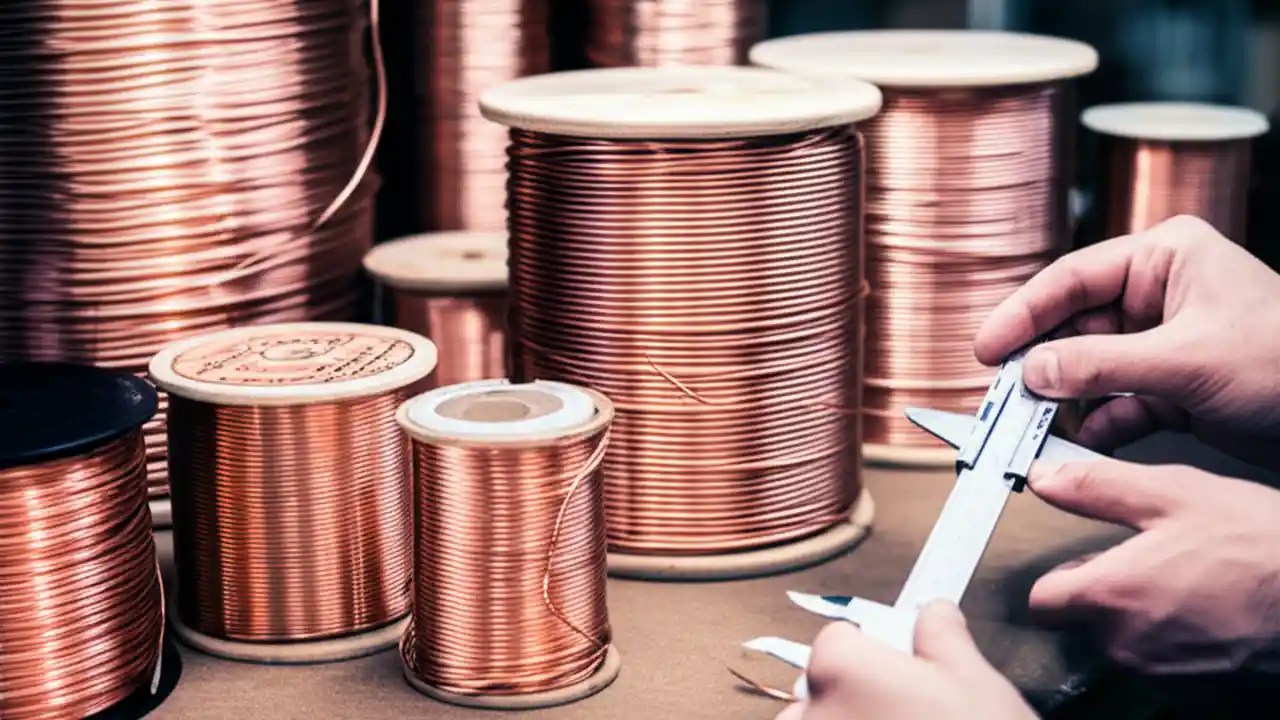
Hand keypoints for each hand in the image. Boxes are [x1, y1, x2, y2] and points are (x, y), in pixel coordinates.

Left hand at [777, 601, 1036, 719]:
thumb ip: (943, 638)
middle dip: (853, 699)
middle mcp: (809, 711)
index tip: (903, 674)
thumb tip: (935, 610)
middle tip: (905, 715)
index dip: (873, 654)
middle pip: (819, 691)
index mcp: (839, 668)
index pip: (838, 641)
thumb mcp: (975, 681)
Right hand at [974, 215, 1279, 466]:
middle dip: (1044, 363)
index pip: (1074, 279)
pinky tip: (1087, 440)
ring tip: (1037, 422)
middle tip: (1004, 392)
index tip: (986, 346)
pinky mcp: (1175, 387)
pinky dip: (1103, 423)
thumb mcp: (1186, 362)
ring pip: (1092, 368)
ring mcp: (1166, 343)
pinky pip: (1120, 402)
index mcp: (1167, 259)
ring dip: (1069, 398)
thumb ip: (1100, 366)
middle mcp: (1162, 295)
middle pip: (1076, 326)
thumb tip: (1034, 371)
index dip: (1024, 313)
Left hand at [1028, 458, 1279, 672]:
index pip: (1042, 603)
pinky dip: (1180, 642)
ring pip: (1127, 644)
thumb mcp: (1174, 494)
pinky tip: (1211, 614)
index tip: (1085, 562)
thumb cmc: (1259, 546)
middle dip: (1108, 594)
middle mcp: (1128, 645)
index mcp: (1110, 596)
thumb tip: (1044, 479)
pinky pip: (1167, 665)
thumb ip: (1098, 488)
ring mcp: (1164, 675)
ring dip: (1145, 618)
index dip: (1060, 578)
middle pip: (1086, 622)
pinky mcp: (1199, 693)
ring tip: (1190, 585)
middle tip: (1153, 563)